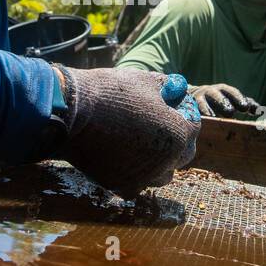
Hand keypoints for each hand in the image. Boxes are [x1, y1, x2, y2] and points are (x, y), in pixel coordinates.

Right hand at [53, 66, 199, 192]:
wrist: (72, 112)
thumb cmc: (110, 93)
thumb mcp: (145, 81)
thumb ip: (168, 89)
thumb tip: (177, 92)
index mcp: (177, 133)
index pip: (193, 126)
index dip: (184, 113)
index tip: (173, 108)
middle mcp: (166, 160)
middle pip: (183, 154)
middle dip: (177, 140)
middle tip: (162, 127)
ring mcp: (143, 176)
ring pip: (163, 174)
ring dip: (160, 162)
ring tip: (144, 144)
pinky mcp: (121, 184)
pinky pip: (137, 182)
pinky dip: (135, 172)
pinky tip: (125, 156)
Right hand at [190, 83, 258, 118]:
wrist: (193, 96)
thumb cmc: (218, 101)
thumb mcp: (231, 100)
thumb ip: (246, 104)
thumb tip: (261, 111)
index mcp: (224, 90)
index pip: (232, 93)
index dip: (239, 99)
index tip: (246, 108)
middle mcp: (211, 92)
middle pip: (218, 96)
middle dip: (223, 103)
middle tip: (230, 112)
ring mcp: (198, 98)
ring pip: (203, 102)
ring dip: (208, 109)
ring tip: (213, 118)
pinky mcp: (188, 105)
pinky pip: (191, 109)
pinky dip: (194, 114)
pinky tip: (197, 121)